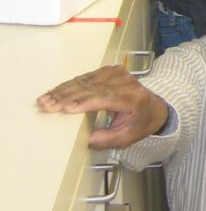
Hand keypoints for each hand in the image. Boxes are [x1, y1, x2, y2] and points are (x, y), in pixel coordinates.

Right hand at [37, 65, 169, 149]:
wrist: (155, 108)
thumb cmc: (140, 123)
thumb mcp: (127, 138)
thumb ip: (107, 139)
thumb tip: (87, 140)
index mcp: (134, 98)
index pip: (106, 98)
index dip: (83, 102)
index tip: (65, 108)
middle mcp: (126, 82)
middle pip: (92, 88)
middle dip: (66, 97)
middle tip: (47, 105)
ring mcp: (118, 74)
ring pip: (86, 81)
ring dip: (63, 90)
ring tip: (45, 99)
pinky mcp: (110, 71)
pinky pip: (86, 77)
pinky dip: (69, 85)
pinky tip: (55, 91)